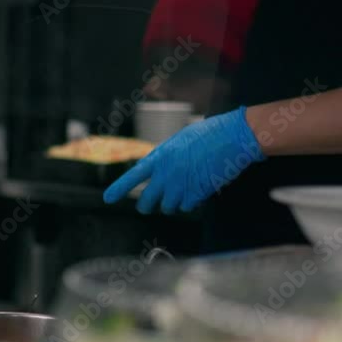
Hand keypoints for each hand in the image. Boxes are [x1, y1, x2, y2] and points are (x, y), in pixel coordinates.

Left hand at [103, 106, 265, 213]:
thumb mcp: (180, 141)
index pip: (133, 176)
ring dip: (173, 203)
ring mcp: (180, 187)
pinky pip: (187, 207)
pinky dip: (191, 203)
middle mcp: (166, 174)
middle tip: (149, 205)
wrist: (233, 138)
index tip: (108, 198)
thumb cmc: (210, 134)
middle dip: (147, 205)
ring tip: (184, 189)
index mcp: (159, 157)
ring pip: (167, 207)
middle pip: (146, 201)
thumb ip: (167, 157)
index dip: (119, 188)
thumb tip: (162, 170)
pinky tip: (198, 190)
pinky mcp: (196, 195)